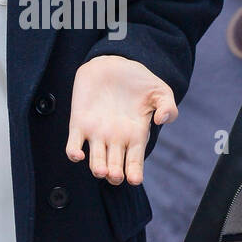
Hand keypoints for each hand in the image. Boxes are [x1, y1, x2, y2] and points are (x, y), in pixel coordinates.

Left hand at [66, 55, 177, 184]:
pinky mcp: (79, 122)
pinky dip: (73, 152)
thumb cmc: (138, 80)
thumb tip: (162, 120)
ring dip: (97, 168)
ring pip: (95, 160)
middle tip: (115, 175)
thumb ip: (167, 106)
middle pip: (114, 167)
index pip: (134, 162)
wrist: (113, 63)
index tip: (135, 179)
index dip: (134, 173)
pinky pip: (73, 144)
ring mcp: (97, 133)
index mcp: (135, 136)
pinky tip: (78, 155)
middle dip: (114, 174)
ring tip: (101, 171)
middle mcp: (116, 139)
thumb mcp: (160, 91)